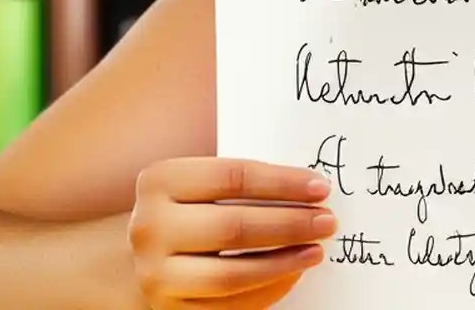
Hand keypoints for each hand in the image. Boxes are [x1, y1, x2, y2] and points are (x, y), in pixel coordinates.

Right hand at [128, 157, 336, 307]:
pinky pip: (229, 306)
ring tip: (316, 250)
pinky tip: (293, 274)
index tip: (321, 187)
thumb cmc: (190, 209)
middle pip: (233, 227)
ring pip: (231, 274)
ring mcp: (155, 274)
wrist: (146, 253)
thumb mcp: (202, 183)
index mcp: (160, 181)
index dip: (283, 183)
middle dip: (290, 224)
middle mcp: (150, 227)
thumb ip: (244, 183)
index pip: (233, 177)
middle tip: (327, 222)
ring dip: (284, 262)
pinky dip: (267, 290)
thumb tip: (312, 189)